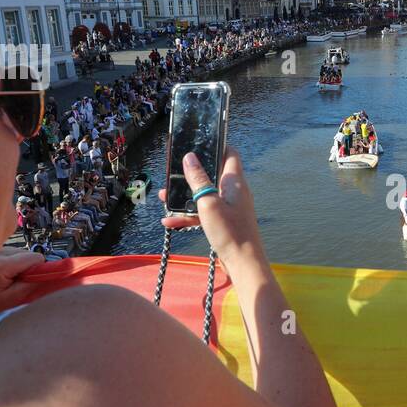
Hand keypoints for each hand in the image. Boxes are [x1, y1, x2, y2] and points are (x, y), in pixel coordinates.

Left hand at [0, 248, 44, 311]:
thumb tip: (51, 276)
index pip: (36, 258)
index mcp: (1, 264)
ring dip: (17, 267)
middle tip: (14, 285)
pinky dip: (8, 264)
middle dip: (27, 269)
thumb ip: (30, 286)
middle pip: (27, 255)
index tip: (31, 283)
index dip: (39, 270)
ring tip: (3, 281)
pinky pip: (8, 254)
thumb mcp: (10, 300)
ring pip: (19, 254)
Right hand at [160, 148, 267, 270]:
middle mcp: (233, 191)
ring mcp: (229, 207)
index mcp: (235, 182)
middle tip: (171, 174)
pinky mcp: (223, 222)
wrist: (243, 264)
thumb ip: (198, 179)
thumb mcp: (208, 203)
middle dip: (190, 174)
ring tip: (164, 198)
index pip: (229, 153)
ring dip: (184, 196)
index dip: (216, 145)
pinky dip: (188, 215)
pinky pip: (203, 212)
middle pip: (211, 174)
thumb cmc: (230, 232)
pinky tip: (169, 221)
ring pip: (204, 195)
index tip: (197, 142)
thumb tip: (189, 157)